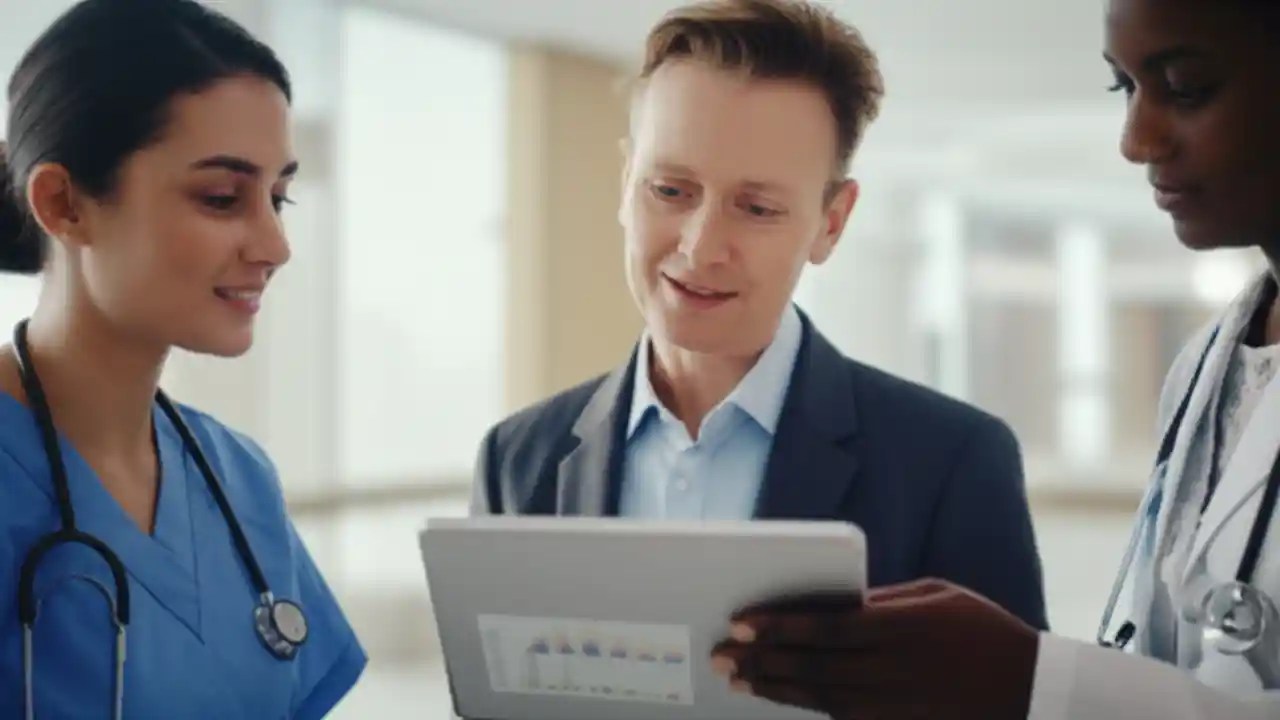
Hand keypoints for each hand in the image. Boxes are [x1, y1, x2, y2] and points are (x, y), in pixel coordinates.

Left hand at [710, 579, 1038, 719]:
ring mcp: (893, 703)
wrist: (1028, 689)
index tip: (740, 622)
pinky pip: (841, 717)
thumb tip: (831, 600)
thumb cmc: (980, 630)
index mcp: (899, 627)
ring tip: (736, 679)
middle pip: (812, 666)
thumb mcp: (935, 594)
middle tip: (719, 654)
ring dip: (773, 687)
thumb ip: (879, 599)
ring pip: (819, 696)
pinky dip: (805, 707)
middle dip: (761, 660)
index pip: (824, 628)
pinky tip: (778, 699)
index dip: (778, 627)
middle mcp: (892, 668)